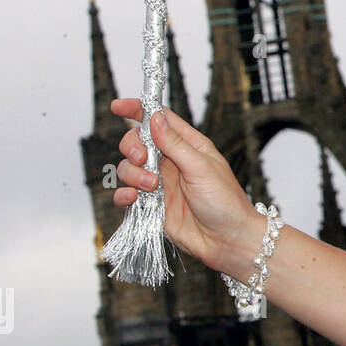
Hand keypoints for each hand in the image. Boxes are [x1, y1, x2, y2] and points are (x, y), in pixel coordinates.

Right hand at [109, 98, 260, 272]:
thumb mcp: (201, 167)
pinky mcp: (150, 205)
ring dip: (133, 174)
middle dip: (132, 146)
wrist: (227, 239)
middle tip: (142, 158)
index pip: (160, 120)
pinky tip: (132, 198)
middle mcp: (171, 162)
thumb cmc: (224, 201)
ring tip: (151, 187)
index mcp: (188, 145)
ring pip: (128, 168)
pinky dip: (123, 194)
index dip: (138, 110)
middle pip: (137, 142)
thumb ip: (175, 144)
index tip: (118, 106)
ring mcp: (159, 183)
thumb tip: (155, 118)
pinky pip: (126, 195)